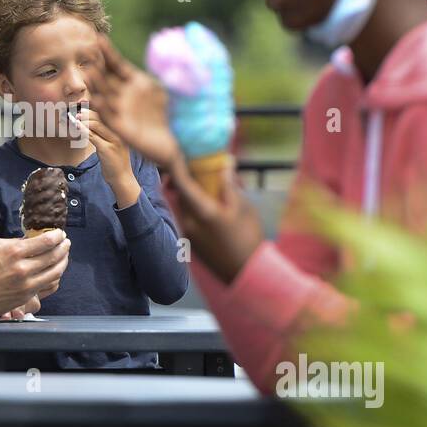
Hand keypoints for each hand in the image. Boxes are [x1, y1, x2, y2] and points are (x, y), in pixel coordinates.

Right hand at [0, 230, 68, 317]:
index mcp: (14, 251)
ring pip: (56, 272)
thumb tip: (30, 239)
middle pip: (54, 256)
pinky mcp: (27, 296)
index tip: (60, 234)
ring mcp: (27, 284)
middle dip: (64, 247)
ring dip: (64, 262)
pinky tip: (55, 271)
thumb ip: (12, 240)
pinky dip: (55, 277)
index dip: (57, 236)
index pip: (46, 241)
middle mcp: (23, 268)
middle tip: (66, 243)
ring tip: (64, 256)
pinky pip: (49, 285)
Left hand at [73, 106, 139, 207]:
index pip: (108, 113)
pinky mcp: (107, 149)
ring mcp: (115, 140)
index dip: (95, 108)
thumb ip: (105, 133)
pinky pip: (93, 136)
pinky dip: (83, 131)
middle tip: (77, 113)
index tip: (84, 108)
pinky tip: (77, 128)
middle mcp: (120, 132)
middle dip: (88, 113)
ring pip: (97, 124)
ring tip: (75, 119)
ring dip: (84, 120)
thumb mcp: (113, 143)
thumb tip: (89, 123)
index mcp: (123, 129)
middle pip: (102, 116)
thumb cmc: (115, 161)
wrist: (122, 178)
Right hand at [86, 34, 181, 172]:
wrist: (171, 143)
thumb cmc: (166, 115)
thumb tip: (150, 58)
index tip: (98, 38)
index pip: (117, 65)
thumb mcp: (160, 90)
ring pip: (104, 96)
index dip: (108, 53)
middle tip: (88, 55)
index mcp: (133, 83)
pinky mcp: (120, 129)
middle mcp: (123, 95)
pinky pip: (108, 117)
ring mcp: (120, 111)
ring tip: (89, 73)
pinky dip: (102, 108)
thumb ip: (153, 75)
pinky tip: (96, 99)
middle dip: (98, 68)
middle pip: (107, 79)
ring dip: (96, 85)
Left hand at [164, 160, 263, 283]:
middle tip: (200, 168)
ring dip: (193, 194)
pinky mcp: (192, 242)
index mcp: (201, 212)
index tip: (180, 153)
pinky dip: (195, 208)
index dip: (178, 165)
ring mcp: (188, 233)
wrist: (246, 273)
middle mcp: (189, 222)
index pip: (181, 182)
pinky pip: (189, 217)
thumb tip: (224, 164)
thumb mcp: (242, 208)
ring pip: (184, 205)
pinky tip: (213, 208)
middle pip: (181, 193)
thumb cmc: (248, 238)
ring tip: (212, 189)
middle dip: (188, 179)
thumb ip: (229, 185)